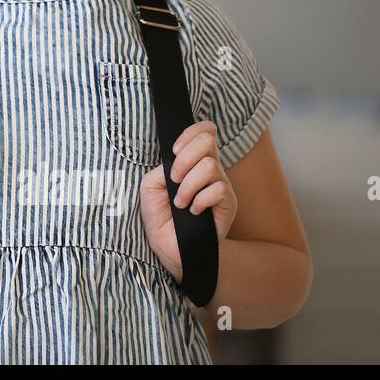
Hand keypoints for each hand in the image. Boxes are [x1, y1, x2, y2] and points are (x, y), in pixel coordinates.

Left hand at [139, 120, 237, 283]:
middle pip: (208, 140)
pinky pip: (218, 189)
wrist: (170, 249)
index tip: (173, 151)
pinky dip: (200, 200)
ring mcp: (221, 186)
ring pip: (210, 166)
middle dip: (184, 159)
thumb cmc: (161, 217)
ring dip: (189, 185)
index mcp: (192, 161)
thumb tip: (177, 161)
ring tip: (181, 202)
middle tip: (175, 180)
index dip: (190, 133)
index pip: (204, 131)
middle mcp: (210, 170)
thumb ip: (162, 167)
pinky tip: (193, 211)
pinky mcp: (229, 204)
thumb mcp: (150, 186)